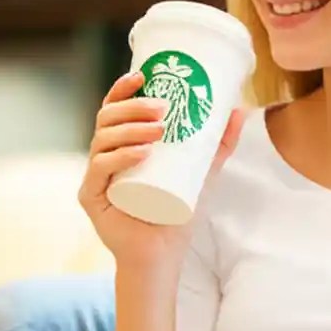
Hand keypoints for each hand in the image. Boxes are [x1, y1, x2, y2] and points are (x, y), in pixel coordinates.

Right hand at [78, 70, 245, 264]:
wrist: (162, 253)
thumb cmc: (176, 212)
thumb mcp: (202, 172)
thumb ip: (219, 144)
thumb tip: (240, 110)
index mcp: (121, 144)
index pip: (115, 109)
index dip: (123, 89)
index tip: (143, 76)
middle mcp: (104, 156)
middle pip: (107, 119)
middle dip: (133, 107)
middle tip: (163, 108)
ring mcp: (95, 176)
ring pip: (102, 140)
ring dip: (130, 129)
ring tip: (159, 130)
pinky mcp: (91, 197)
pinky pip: (101, 169)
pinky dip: (121, 158)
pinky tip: (143, 153)